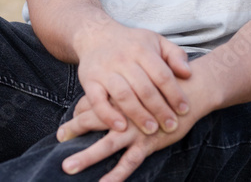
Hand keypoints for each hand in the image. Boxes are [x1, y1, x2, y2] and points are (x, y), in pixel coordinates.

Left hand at [57, 83, 205, 181]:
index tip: (68, 125)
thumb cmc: (167, 86)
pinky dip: (115, 176)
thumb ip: (126, 84)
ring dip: (86, 157)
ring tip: (67, 167)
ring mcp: (135, 130)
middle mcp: (124, 112)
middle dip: (73, 130)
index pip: (92, 103)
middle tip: (58, 138)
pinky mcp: (148, 143)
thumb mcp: (145, 78)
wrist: (192, 91)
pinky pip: (129, 163)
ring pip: (106, 145)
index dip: (78, 113)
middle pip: (92, 121)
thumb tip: (108, 93)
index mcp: (120, 95)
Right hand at [75, 21, 191, 137]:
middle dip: (160, 109)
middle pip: (144, 88)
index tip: (184, 110)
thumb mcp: (156, 41)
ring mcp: (105, 71)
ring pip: (123, 95)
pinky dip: (108, 115)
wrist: (96, 35)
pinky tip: (121, 127)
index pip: (162, 75)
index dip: (175, 94)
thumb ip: (175, 55)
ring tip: (151, 130)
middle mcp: (123, 60)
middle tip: (171, 126)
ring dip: (138, 115)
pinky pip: (97, 101)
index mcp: (142, 50)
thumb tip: (188, 73)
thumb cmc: (132, 43)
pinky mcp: (89, 81)